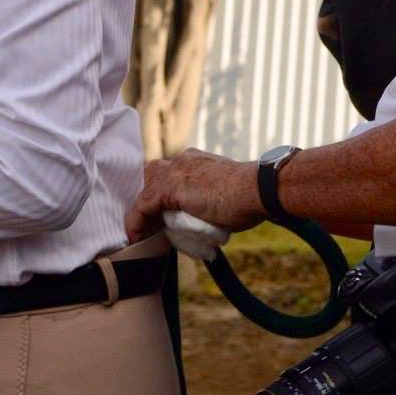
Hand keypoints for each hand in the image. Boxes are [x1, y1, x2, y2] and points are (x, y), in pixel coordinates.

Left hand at [125, 149, 263, 240]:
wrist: (259, 191)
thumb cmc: (250, 198)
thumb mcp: (224, 194)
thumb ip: (207, 200)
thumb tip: (204, 218)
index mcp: (197, 159)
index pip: (169, 172)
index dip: (161, 193)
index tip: (161, 215)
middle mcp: (184, 159)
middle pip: (152, 175)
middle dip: (149, 197)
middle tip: (151, 222)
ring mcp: (176, 172)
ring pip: (146, 191)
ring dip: (142, 212)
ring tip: (141, 233)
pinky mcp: (170, 188)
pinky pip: (143, 206)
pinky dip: (137, 222)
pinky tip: (136, 236)